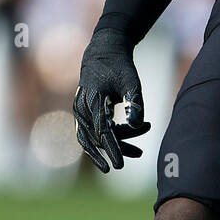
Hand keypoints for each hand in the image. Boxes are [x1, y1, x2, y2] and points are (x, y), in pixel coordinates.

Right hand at [72, 29, 150, 172]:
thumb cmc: (120, 67)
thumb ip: (135, 103)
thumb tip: (137, 125)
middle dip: (115, 149)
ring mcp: (81, 111)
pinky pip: (94, 133)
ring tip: (139, 151)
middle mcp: (82, 108)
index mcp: (93, 99)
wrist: (104, 54)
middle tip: (136, 156)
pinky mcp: (85, 114)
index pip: (102, 131)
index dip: (111, 149)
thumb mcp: (132, 82)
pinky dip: (111, 138)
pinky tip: (129, 139)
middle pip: (95, 138)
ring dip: (115, 145)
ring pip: (94, 138)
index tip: (120, 165)